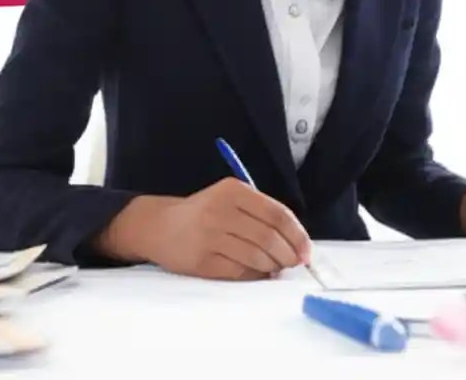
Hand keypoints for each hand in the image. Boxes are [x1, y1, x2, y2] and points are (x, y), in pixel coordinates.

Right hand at [94, 178, 312, 280]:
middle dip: (287, 255)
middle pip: (269, 238)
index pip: (277, 214)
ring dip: (272, 267)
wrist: (159, 226)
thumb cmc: (204, 214)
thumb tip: (296, 245)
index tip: (306, 251)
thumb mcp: (230, 200)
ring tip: (273, 268)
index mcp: (233, 190)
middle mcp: (221, 210)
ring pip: (257, 257)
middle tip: (291, 263)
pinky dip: (254, 275)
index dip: (297, 235)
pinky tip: (255, 272)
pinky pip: (239, 271)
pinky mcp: (201, 260)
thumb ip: (260, 215)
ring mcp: (209, 235)